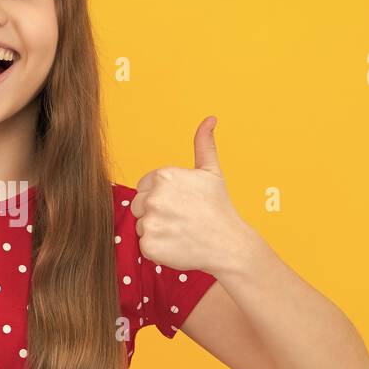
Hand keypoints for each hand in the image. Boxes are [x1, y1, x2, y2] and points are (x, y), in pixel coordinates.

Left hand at [130, 116, 253, 276]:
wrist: (229, 245)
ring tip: (181, 231)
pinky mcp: (149, 245)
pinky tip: (177, 244)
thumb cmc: (220, 209)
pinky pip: (144, 245)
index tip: (180, 204)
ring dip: (157, 231)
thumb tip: (210, 119)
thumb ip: (204, 144)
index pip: (144, 187)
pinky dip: (158, 249)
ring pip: (141, 225)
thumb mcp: (212, 172)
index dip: (161, 197)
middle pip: (139, 206)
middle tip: (181, 219)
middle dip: (156, 213)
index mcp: (163, 176)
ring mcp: (150, 222)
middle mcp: (154, 197)